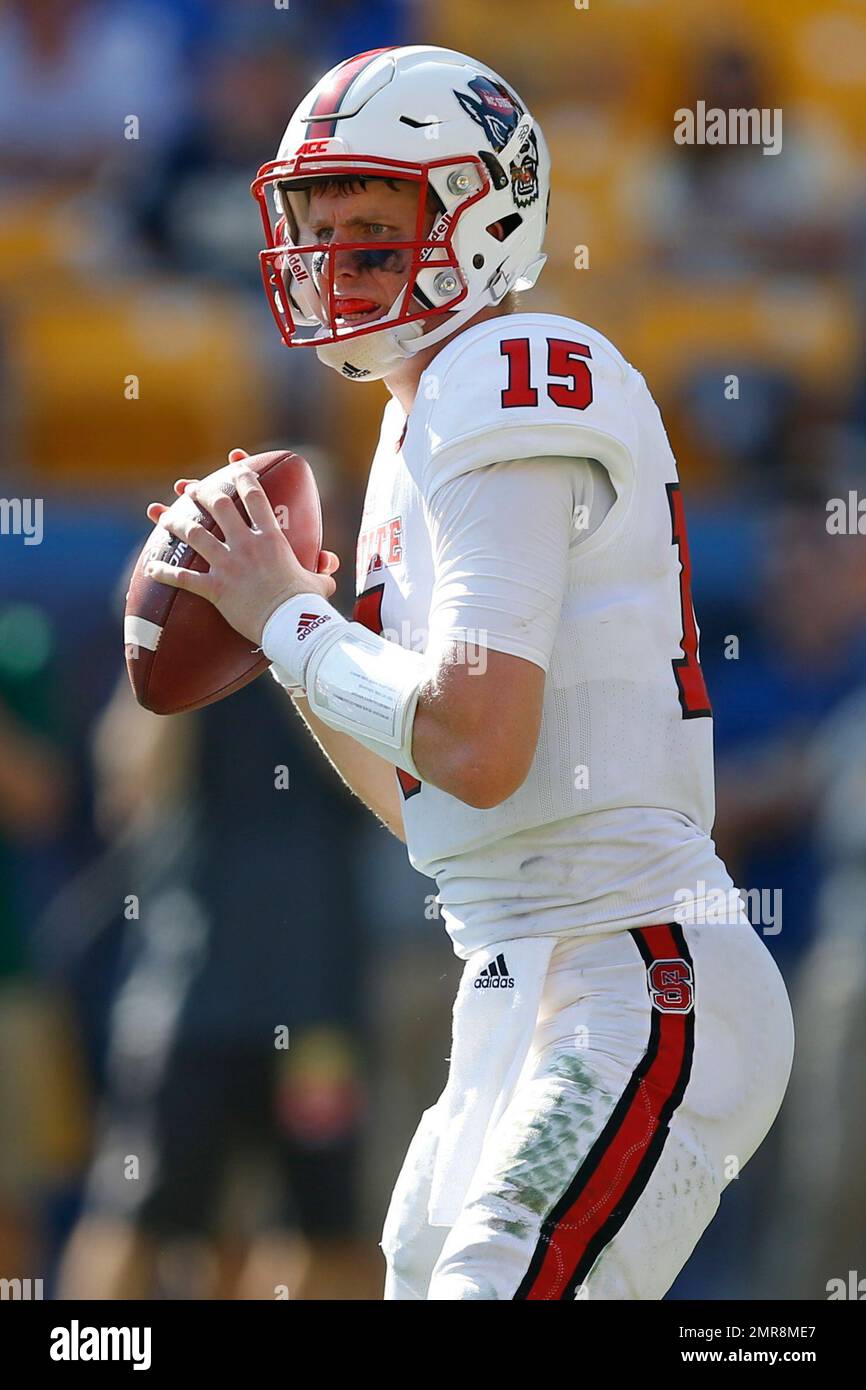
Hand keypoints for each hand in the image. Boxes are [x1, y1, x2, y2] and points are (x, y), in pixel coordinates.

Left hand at [144, 448, 340, 645]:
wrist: (291, 625)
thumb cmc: (306, 604)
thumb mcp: (318, 583)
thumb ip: (321, 570)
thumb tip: (330, 563)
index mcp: (271, 538)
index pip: (255, 498)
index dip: (244, 477)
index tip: (235, 466)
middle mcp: (246, 545)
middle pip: (219, 508)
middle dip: (202, 493)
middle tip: (192, 489)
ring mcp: (228, 565)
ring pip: (194, 535)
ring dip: (175, 522)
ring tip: (163, 515)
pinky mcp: (215, 588)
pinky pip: (183, 577)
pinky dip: (165, 571)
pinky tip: (150, 567)